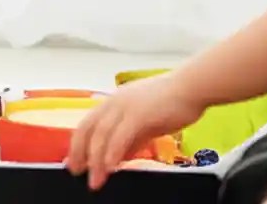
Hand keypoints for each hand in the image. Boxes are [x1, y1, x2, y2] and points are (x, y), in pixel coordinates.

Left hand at [65, 73, 206, 189]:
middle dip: (79, 153)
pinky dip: (112, 153)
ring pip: (102, 135)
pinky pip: (120, 136)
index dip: (78, 143)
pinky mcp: (138, 113)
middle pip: (88, 129)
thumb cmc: (173, 102)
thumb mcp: (145, 122)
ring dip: (96, 160)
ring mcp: (125, 106)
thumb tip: (120, 156)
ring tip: (96, 179)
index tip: (75, 160)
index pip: (88, 124)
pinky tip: (110, 167)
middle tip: (77, 171)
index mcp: (114, 101)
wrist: (192, 87)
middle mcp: (115, 102)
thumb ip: (131, 139)